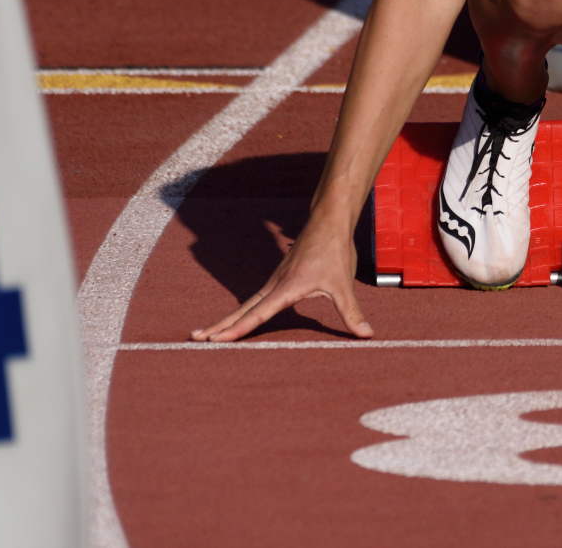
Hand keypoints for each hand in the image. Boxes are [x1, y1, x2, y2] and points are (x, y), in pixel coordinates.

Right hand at [190, 211, 373, 342]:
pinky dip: (240, 311)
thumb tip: (367, 335)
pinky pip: (254, 299)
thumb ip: (351, 313)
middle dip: (218, 326)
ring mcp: (274, 282)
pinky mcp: (278, 279)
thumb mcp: (344, 285)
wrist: (328, 221)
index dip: (237, 329)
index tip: (216, 340)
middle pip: (241, 310)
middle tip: (194, 338)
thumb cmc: (334, 250)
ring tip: (204, 334)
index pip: (257, 314)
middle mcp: (274, 286)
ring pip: (245, 304)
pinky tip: (234, 320)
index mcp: (286, 288)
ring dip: (225, 319)